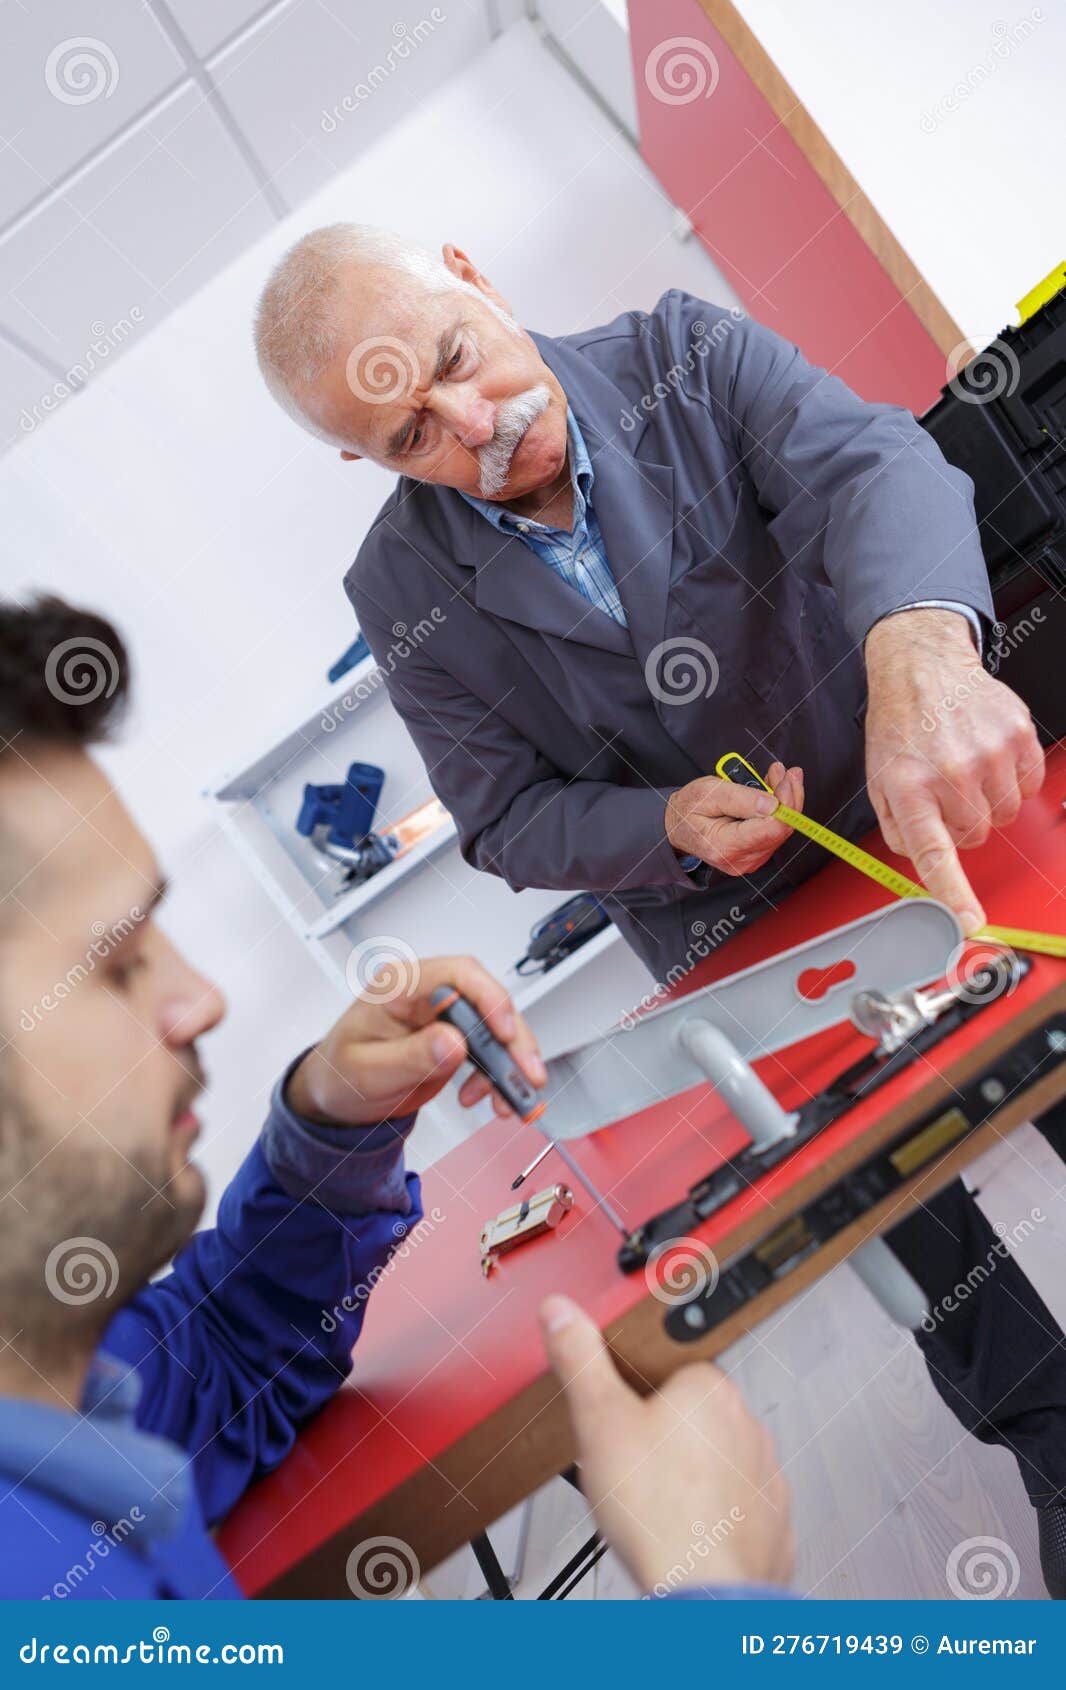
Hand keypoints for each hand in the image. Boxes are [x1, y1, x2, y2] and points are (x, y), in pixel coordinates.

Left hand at [286, 955, 545, 1126]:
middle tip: (526, 1075)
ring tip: (513, 1100)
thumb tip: (452, 1043)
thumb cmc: (341, 1073)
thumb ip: (411, 1056)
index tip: (504, 1032)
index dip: (488, 998)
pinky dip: (499, 1077)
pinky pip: (490, 1051)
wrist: (336, 1096)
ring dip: (512, 1063)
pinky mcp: (456, 1039)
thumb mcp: (368, 1071)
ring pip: (496, 1027)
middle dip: (513, 1039)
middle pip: (486, 1001)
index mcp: (400, 986)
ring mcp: (444, 1016)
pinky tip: (491, 1098)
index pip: (456, 974)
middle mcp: (427, 994)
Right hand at [540, 1294, 792, 1594]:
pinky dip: (713, 1518)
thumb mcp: (599, 1422)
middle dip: (661, 1442)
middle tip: (632, 1471)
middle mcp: (747, 1424)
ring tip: (654, 1508)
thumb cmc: (661, 1514)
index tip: (622, 1425)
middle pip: (692, 1419)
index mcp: (709, 1389)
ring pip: (716, 1464)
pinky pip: (737, 1508)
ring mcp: (765, 1474)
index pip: (669, 1373)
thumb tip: (562, 1312)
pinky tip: (684, 1533)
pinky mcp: (772, 1520)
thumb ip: (580, 1360)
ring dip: (690, 1479)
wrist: (705, 1593)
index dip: (636, 1401)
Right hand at [665, 761, 803, 876]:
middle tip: (781, 770)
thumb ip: (740, 798)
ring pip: (782, 829)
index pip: (771, 829)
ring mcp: (751, 860)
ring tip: (775, 776)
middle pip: (781, 829)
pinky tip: (772, 792)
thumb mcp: (708, 793)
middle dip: (788, 796)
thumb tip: (773, 804)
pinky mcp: (756, 855)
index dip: (786, 802)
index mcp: (726, 846)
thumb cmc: (688, 809)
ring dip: (785, 800)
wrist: (677, 826)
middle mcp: (742, 860)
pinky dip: (778, 809)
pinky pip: (776, 831)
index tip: (786, 778)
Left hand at [864, 609, 1044, 932]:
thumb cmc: (901, 728)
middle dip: (961, 822)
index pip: (934, 853)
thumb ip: (899, 828)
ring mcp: (989, 754)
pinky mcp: (1017, 737)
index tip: (970, 921)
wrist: (923, 669)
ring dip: (987, 801)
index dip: (953, 892)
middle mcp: (950, 773)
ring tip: (964, 769)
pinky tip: (987, 757)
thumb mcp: (879, 781)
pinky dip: (1010, 780)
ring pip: (1004, 815)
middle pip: (974, 836)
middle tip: (944, 790)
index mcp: (910, 788)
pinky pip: (1027, 787)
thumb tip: (923, 862)